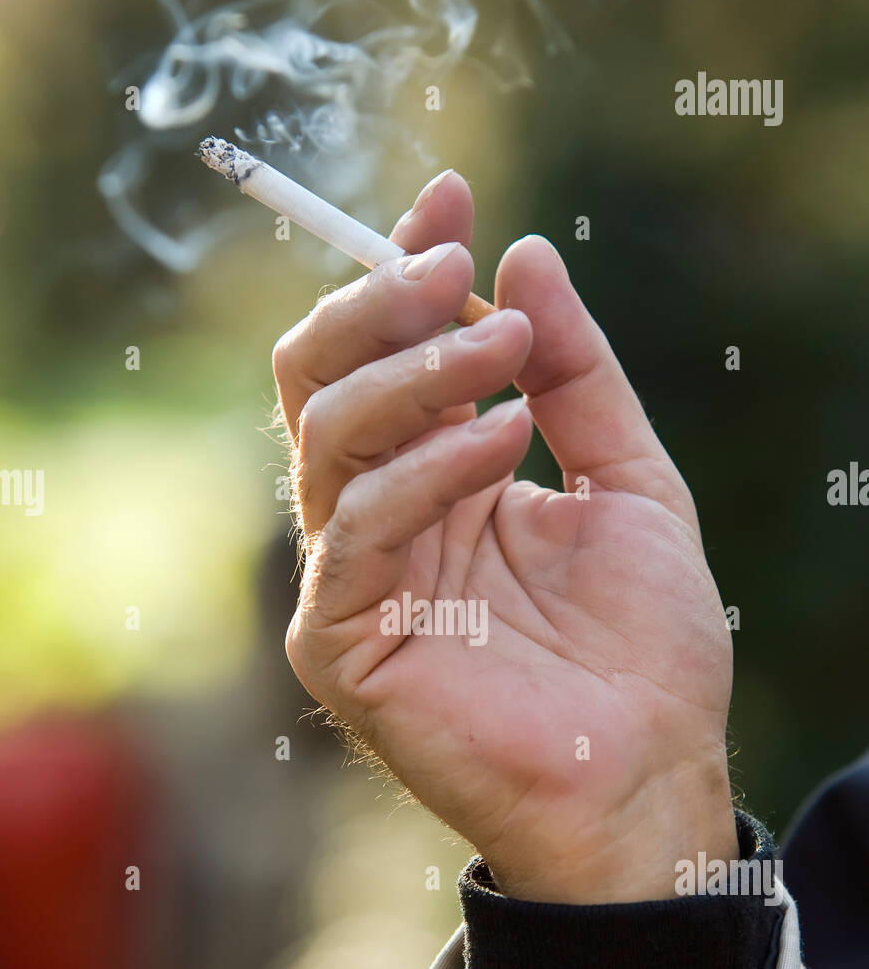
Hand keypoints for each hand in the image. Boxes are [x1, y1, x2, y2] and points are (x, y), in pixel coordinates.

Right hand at [273, 171, 737, 902]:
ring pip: (327, 433)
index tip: (453, 194)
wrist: (648, 774)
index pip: (382, 354)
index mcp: (437, 480)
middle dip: (381, 300)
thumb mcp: (630, 482)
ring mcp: (352, 578)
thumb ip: (579, 375)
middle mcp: (382, 518)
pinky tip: (504, 444)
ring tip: (506, 350)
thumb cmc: (643, 648)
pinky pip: (356, 525)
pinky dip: (427, 468)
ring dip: (418, 370)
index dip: (401, 265)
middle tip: (459, 262)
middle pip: (321, 378)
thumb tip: (525, 252)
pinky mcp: (338, 641)